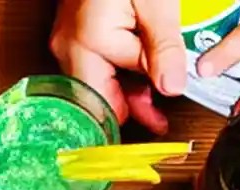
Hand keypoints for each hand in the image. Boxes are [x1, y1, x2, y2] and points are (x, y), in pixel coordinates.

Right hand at [49, 0, 185, 133]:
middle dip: (133, 104)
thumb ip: (164, 47)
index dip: (140, 115)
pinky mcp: (72, 31)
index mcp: (88, 44)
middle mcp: (69, 47)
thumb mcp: (157, 4)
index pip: (111, 102)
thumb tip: (172, 87)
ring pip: (97, 80)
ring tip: (158, 82)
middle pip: (99, 96)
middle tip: (161, 114)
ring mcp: (67, 39)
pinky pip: (93, 61)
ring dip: (128, 85)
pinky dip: (117, 66)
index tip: (161, 126)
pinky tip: (140, 60)